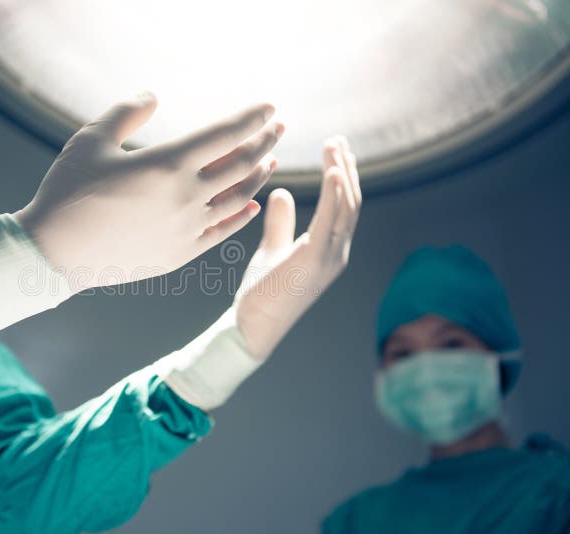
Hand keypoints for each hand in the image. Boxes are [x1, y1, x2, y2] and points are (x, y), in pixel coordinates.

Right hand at [14, 92, 283, 291]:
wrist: (56, 253)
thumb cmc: (68, 190)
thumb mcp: (91, 139)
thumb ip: (126, 113)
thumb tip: (153, 97)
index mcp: (168, 163)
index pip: (225, 134)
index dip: (252, 117)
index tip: (269, 107)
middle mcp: (186, 196)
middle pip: (241, 165)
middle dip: (264, 142)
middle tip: (278, 128)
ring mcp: (187, 229)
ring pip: (239, 199)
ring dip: (258, 177)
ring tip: (269, 162)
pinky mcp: (181, 254)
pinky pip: (223, 232)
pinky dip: (242, 215)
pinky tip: (252, 205)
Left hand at [234, 137, 360, 359]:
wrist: (251, 326)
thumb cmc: (262, 292)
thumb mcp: (272, 248)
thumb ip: (280, 222)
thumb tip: (282, 193)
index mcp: (329, 250)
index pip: (344, 207)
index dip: (344, 176)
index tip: (336, 150)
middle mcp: (337, 253)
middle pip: (351, 202)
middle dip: (346, 168)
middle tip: (338, 140)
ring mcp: (330, 258)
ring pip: (346, 208)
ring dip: (342, 173)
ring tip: (335, 146)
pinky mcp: (314, 262)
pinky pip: (330, 222)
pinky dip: (335, 195)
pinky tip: (332, 171)